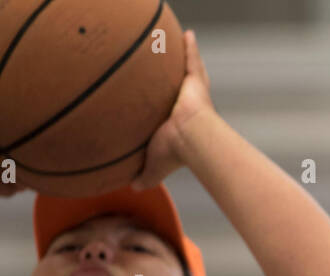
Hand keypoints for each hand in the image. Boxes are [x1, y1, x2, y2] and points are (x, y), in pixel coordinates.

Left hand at [132, 30, 214, 189]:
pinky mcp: (196, 81)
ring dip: (184, 58)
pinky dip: (191, 47)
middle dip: (177, 79)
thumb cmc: (175, 152)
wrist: (191, 137)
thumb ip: (145, 176)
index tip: (160, 102)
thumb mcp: (155, 166)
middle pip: (179, 88)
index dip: (166, 105)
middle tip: (168, 70)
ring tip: (177, 43)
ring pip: (186, 72)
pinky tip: (187, 34)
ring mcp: (192, 91)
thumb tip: (133, 187)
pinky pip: (192, 59)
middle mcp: (186, 105)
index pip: (170, 110)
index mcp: (178, 122)